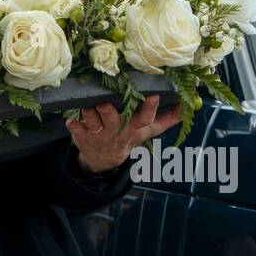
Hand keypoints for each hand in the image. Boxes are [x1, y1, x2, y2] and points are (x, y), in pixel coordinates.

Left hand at [66, 93, 182, 173]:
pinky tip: (70, 121)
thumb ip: (166, 120)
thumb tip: (186, 106)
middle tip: (106, 102)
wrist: (103, 160)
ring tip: (87, 105)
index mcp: (133, 129)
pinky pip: (77, 130)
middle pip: (115, 122)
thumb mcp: (147, 132)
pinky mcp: (83, 135)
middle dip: (111, 113)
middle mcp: (116, 132)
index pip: (144, 120)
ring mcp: (99, 134)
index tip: (154, 95)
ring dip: (90, 115)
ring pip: (94, 123)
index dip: (149, 109)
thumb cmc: (127, 137)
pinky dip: (74, 126)